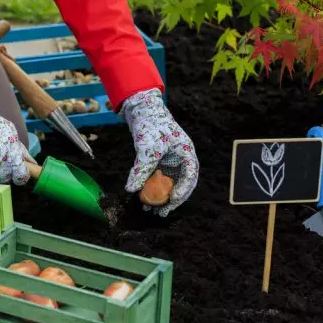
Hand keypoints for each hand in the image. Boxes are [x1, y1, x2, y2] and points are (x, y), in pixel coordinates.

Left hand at [121, 88, 198, 216]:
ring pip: (169, 184)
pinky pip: (158, 179)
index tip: (172, 200)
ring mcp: (171, 161)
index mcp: (186, 152)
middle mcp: (181, 158)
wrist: (141, 109)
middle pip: (182, 184)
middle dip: (172, 200)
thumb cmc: (150, 124)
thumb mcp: (147, 147)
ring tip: (150, 210)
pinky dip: (152, 189)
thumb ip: (141, 168)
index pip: (190, 175)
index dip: (183, 190)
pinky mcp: (160, 162)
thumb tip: (132, 189)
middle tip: (161, 213)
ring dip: (161, 198)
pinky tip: (143, 197)